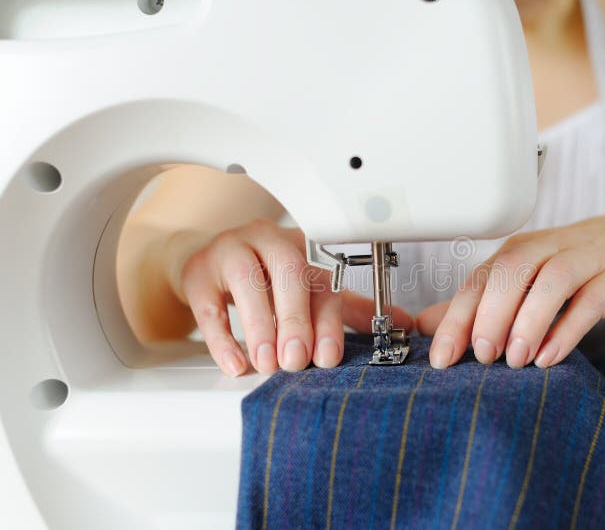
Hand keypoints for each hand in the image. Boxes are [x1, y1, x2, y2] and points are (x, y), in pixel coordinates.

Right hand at [169, 220, 413, 375]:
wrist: (209, 260)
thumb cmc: (265, 277)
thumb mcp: (309, 289)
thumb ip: (348, 308)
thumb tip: (404, 323)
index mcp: (303, 247)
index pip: (321, 280)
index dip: (327, 320)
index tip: (329, 358)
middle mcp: (270, 241)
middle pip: (288, 273)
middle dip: (295, 319)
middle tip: (296, 361)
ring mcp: (231, 251)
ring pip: (248, 282)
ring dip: (260, 325)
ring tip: (267, 364)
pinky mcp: (199, 272)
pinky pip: (209, 303)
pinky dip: (222, 337)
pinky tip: (235, 363)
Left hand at [417, 212, 604, 368]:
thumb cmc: (575, 265)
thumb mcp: (525, 278)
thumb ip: (480, 303)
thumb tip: (427, 327)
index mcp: (517, 250)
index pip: (478, 281)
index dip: (456, 318)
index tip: (441, 359)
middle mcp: (545, 249)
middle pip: (510, 273)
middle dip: (490, 316)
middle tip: (482, 356)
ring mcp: (584, 259)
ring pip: (550, 281)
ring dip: (528, 321)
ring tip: (515, 361)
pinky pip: (590, 300)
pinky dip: (568, 329)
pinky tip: (549, 356)